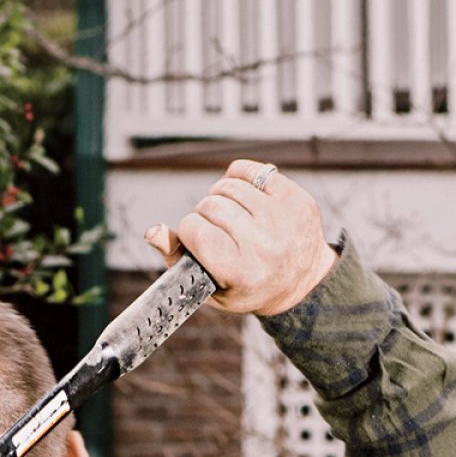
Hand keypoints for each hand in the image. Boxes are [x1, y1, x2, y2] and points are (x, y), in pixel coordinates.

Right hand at [143, 160, 338, 317]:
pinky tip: (245, 197)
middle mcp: (264, 244)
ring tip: (230, 215)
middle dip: (205, 213)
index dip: (189, 231)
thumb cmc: (247, 286)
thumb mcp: (208, 286)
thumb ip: (177, 259)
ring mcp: (283, 218)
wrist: (303, 282)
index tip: (198, 239)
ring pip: (229, 186)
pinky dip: (241, 178)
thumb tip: (153, 232)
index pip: (194, 229)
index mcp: (240, 271)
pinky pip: (253, 170)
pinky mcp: (295, 198)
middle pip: (210, 204)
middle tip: (217, 229)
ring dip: (221, 196)